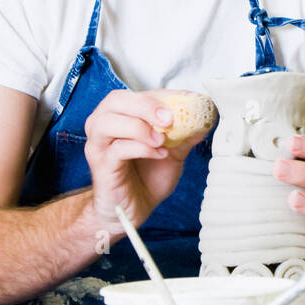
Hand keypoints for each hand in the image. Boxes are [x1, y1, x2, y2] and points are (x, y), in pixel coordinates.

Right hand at [85, 89, 207, 235]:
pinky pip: (116, 150)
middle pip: (116, 100)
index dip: (164, 95)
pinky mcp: (100, 166)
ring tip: (162, 139)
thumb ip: (185, 136)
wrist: (133, 210)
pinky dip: (141, 148)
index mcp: (122, 116)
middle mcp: (105, 126)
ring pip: (108, 122)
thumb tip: (204, 120)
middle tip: (169, 118)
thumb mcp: (173, 153)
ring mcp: (99, 145)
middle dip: (146, 105)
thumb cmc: (147, 178)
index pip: (138, 94)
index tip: (188, 101)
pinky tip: (159, 154)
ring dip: (139, 126)